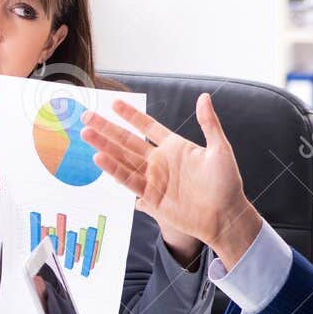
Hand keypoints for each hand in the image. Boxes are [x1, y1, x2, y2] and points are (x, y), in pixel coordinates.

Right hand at [81, 93, 261, 269]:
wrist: (225, 216)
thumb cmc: (227, 183)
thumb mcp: (220, 149)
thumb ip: (209, 124)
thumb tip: (204, 97)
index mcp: (175, 146)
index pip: (147, 126)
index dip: (131, 115)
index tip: (115, 103)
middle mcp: (160, 161)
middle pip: (127, 141)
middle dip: (107, 128)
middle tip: (87, 115)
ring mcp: (153, 178)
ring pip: (122, 159)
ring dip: (104, 146)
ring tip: (85, 132)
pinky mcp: (150, 197)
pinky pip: (128, 180)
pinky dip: (114, 169)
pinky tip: (99, 158)